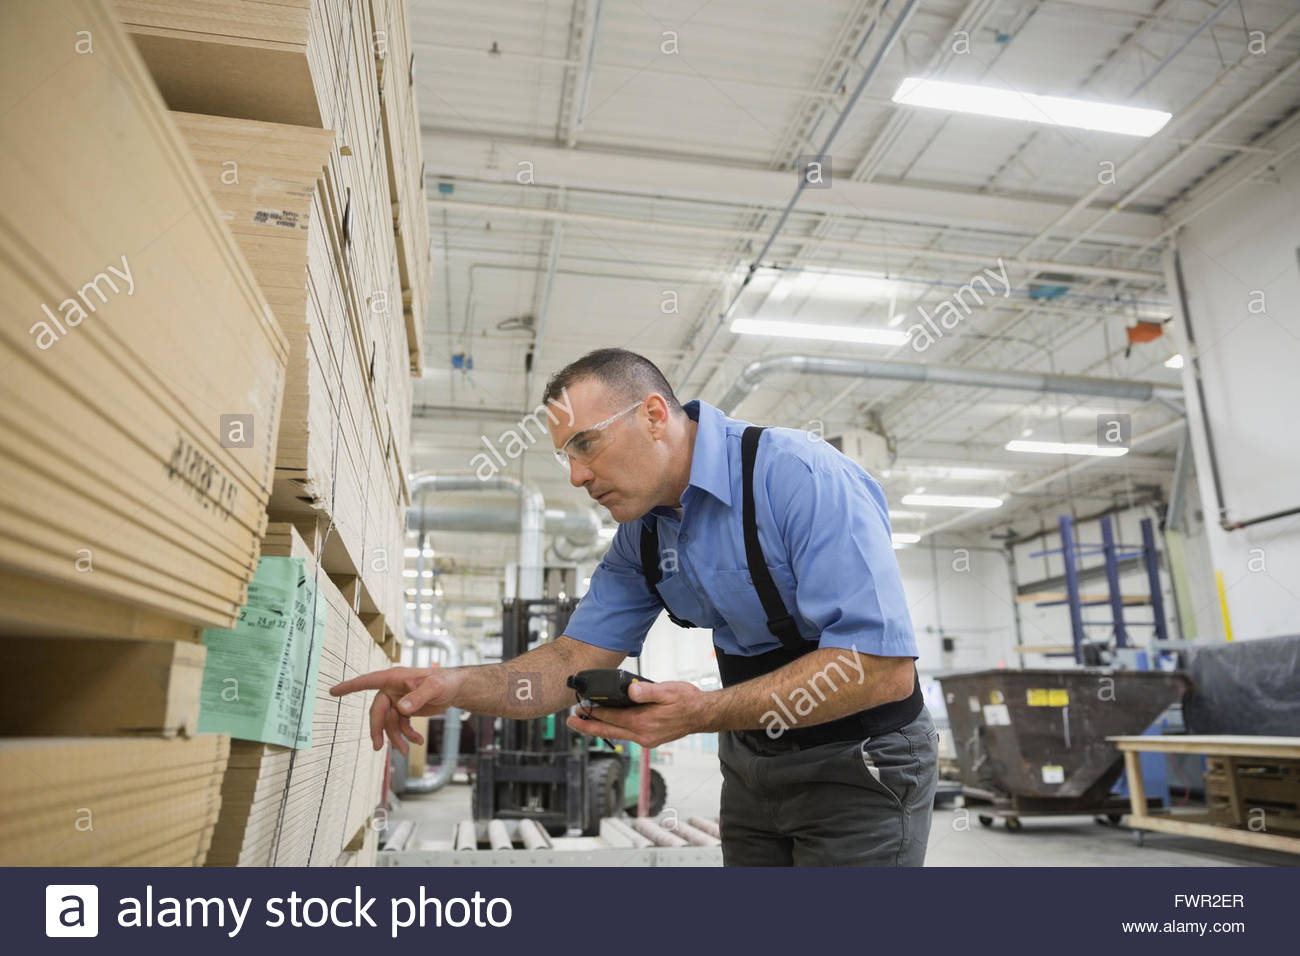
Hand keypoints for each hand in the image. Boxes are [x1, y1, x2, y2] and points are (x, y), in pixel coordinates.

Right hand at [329, 666, 460, 753]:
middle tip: (378, 747)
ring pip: (389, 722)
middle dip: (378, 730)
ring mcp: (398, 700)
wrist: (455, 689)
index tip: (333, 691)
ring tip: (407, 749)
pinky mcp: (405, 710)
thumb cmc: (445, 682)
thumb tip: (402, 709)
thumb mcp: (434, 688)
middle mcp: (392, 689)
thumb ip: (418, 697)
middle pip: (378, 711)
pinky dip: (407, 735)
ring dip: (396, 737)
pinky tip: (417, 742)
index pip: (367, 681)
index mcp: (394, 678)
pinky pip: (399, 725)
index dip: (350, 687)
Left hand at [565, 680, 707, 747]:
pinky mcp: (649, 739)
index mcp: (644, 722)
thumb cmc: (687, 701)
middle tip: (570, 721)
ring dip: (598, 729)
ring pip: (616, 735)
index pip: (612, 718)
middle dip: (588, 726)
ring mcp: (646, 739)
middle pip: (609, 731)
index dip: (594, 713)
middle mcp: (642, 734)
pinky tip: (607, 724)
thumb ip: (647, 691)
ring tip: (583, 723)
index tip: (579, 708)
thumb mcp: (668, 691)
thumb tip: (630, 690)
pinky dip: (613, 729)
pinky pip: (625, 735)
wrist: (702, 715)